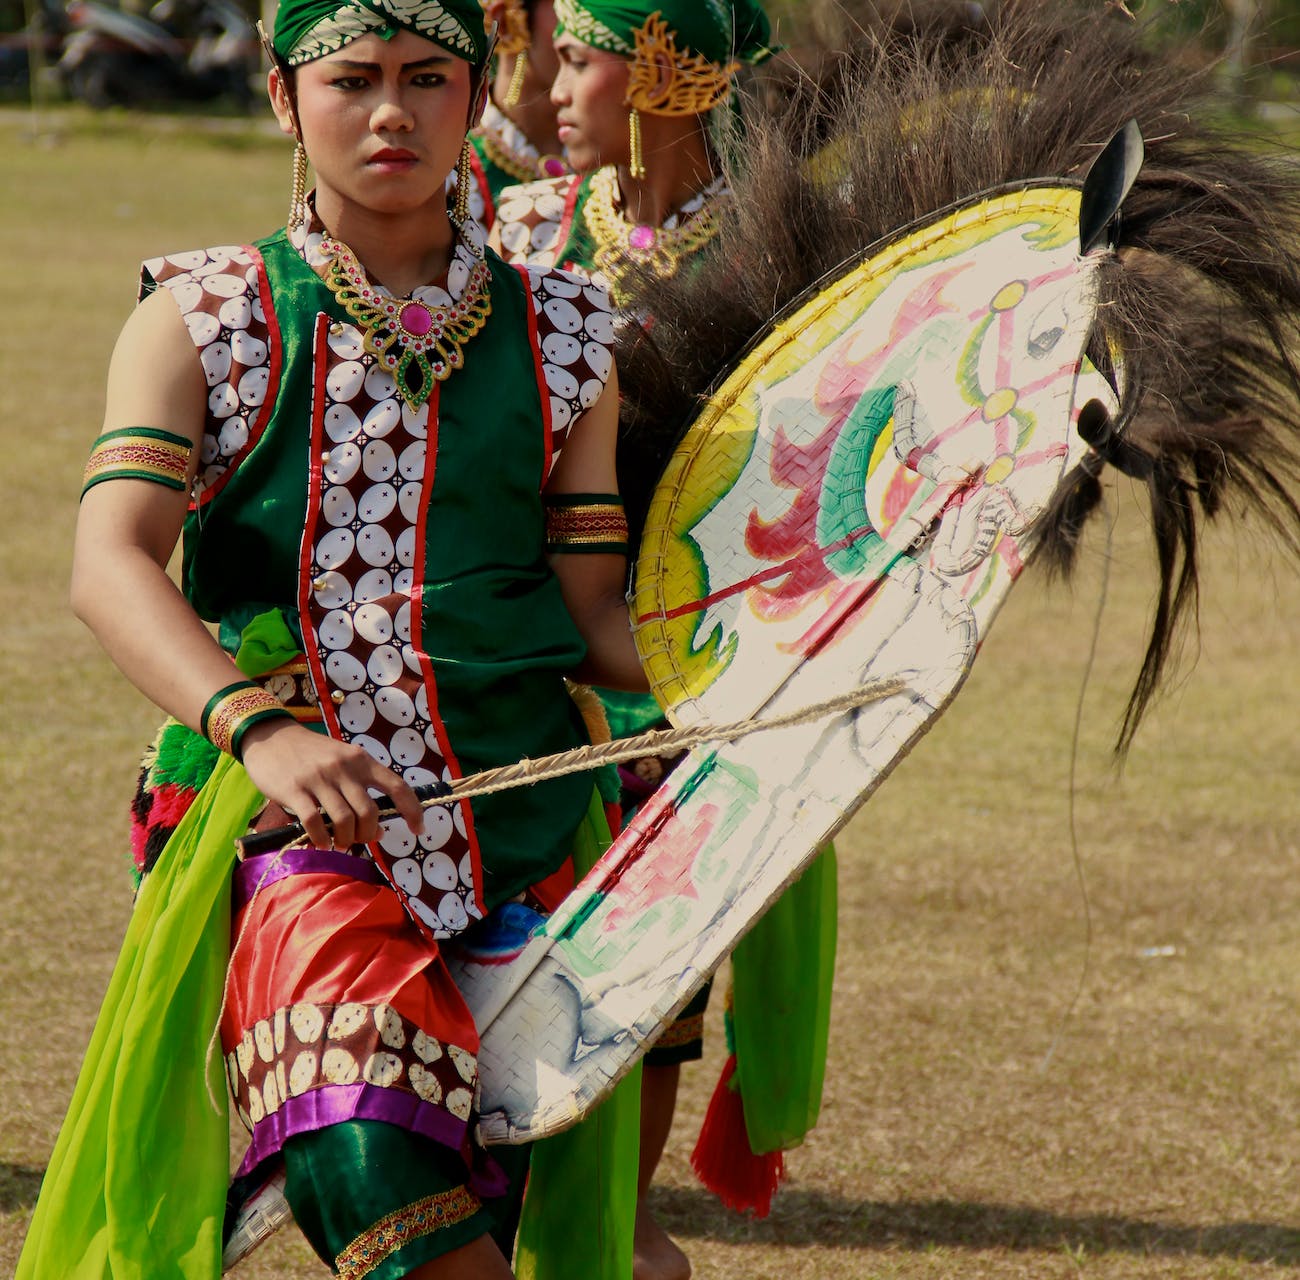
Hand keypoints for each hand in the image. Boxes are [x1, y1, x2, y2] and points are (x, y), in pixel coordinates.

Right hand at [238, 720, 424, 850]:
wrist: (270, 736)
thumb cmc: (311, 754)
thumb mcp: (342, 761)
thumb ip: (360, 790)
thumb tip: (380, 829)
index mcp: (361, 759)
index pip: (396, 786)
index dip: (412, 810)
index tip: (419, 829)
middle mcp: (344, 767)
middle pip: (370, 812)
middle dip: (368, 834)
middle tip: (358, 840)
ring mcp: (319, 778)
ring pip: (344, 820)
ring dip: (345, 840)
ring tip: (339, 844)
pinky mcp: (294, 790)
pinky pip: (315, 822)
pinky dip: (321, 839)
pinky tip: (321, 843)